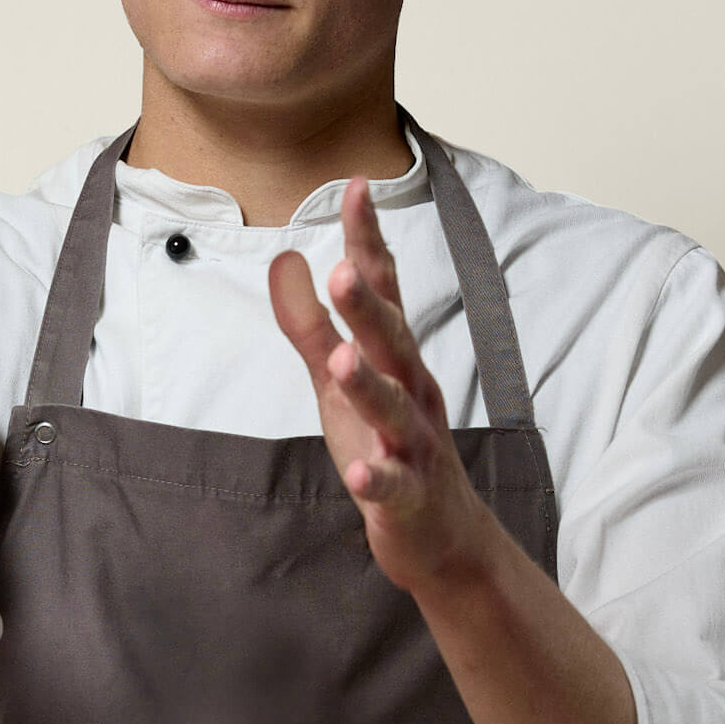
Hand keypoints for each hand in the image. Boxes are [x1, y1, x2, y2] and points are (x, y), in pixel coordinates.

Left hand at [269, 178, 487, 591]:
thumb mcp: (338, 380)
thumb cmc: (387, 444)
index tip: (357, 188)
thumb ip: (309, 324)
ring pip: (394, 408)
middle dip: (370, 306)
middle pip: (393, 341)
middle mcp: (412, 390)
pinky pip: (393, 484)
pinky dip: (377, 477)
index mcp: (396, 358)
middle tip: (347, 268)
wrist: (441, 535)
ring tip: (344, 358)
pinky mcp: (409, 496)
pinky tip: (357, 472)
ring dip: (369, 384)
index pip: (384, 289)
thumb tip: (283, 259)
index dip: (369, 242)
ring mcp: (413, 444)